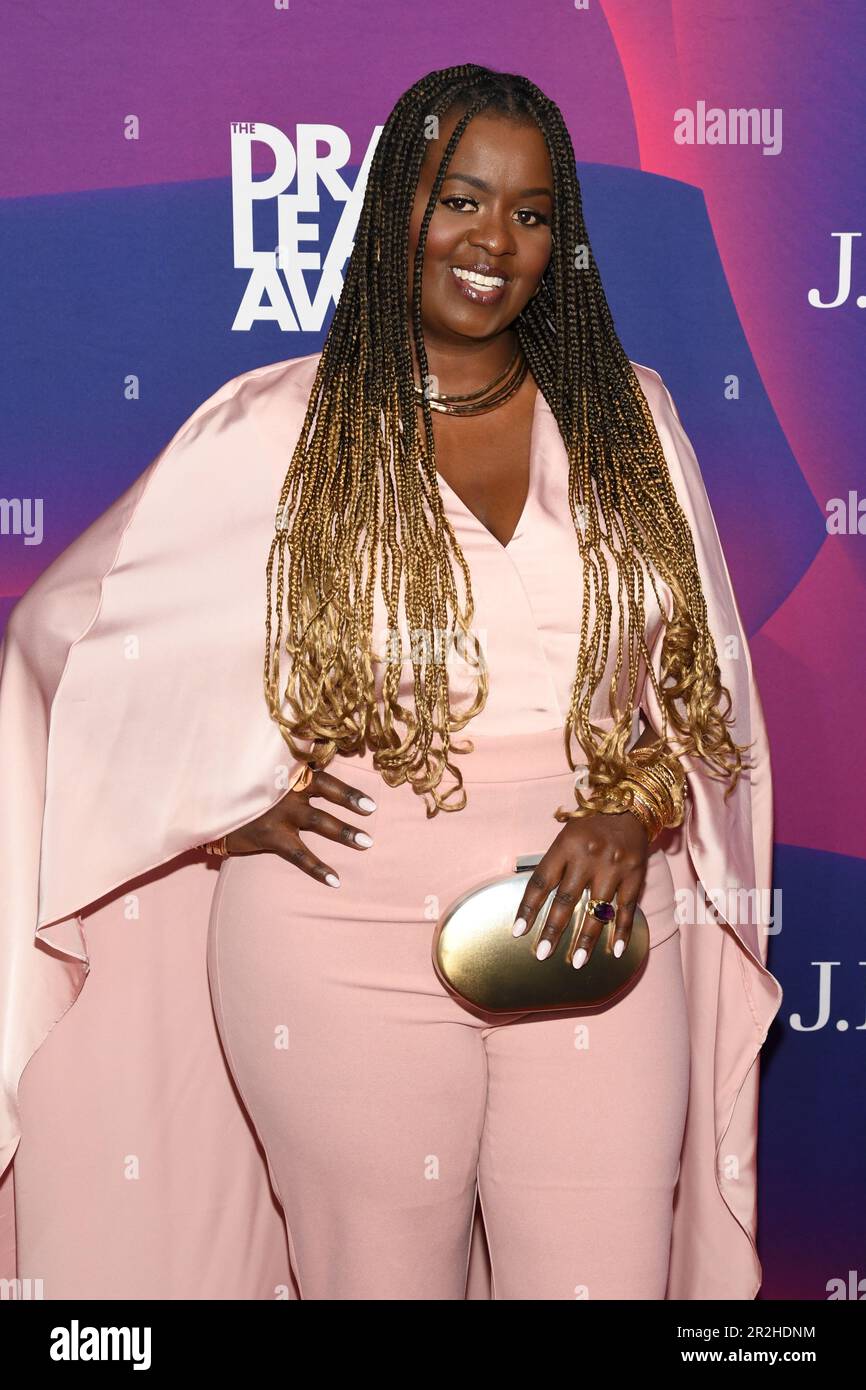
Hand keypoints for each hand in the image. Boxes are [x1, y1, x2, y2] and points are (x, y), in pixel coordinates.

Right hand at [223, 766, 375, 887]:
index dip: (348, 789)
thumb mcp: (262, 775)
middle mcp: (287, 789)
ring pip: (319, 822)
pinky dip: (318, 868)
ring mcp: (279, 812)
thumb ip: (286, 773)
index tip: (370, 802)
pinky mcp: (269, 835)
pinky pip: (300, 854)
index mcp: (289, 774)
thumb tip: (313, 766)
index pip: (325, 777)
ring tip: (366, 843)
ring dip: (344, 832)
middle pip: (327, 795)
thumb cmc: (240, 791)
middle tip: (372, 813)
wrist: (208, 808)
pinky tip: (335, 881)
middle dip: (352, 805)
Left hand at [512, 810, 649, 966]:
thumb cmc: (590, 826)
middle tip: (543, 954)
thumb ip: (555, 865)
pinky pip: (625, 909)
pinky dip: (621, 932)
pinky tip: (615, 951)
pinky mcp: (635, 876)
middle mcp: (589, 857)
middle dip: (553, 930)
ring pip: (597, 910)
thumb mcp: (566, 836)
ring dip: (586, 939)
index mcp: (566, 845)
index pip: (542, 881)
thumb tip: (537, 903)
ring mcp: (613, 867)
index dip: (528, 908)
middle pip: (567, 900)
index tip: (518, 931)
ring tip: (577, 961)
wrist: (629, 808)